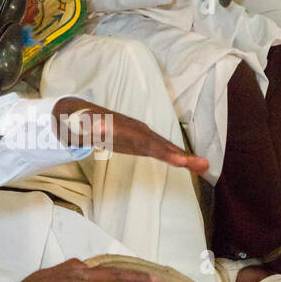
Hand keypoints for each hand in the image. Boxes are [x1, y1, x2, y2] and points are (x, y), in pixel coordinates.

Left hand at [52, 97, 209, 176]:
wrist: (80, 114)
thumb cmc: (77, 123)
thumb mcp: (76, 125)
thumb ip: (83, 126)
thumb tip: (93, 126)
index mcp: (123, 129)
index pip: (145, 143)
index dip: (163, 152)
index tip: (180, 161)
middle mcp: (136, 130)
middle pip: (161, 145)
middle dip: (181, 156)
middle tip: (203, 165)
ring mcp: (140, 135)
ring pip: (165, 147)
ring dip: (184, 158)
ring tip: (204, 167)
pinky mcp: (141, 142)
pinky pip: (161, 150)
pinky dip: (176, 157)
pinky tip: (190, 165)